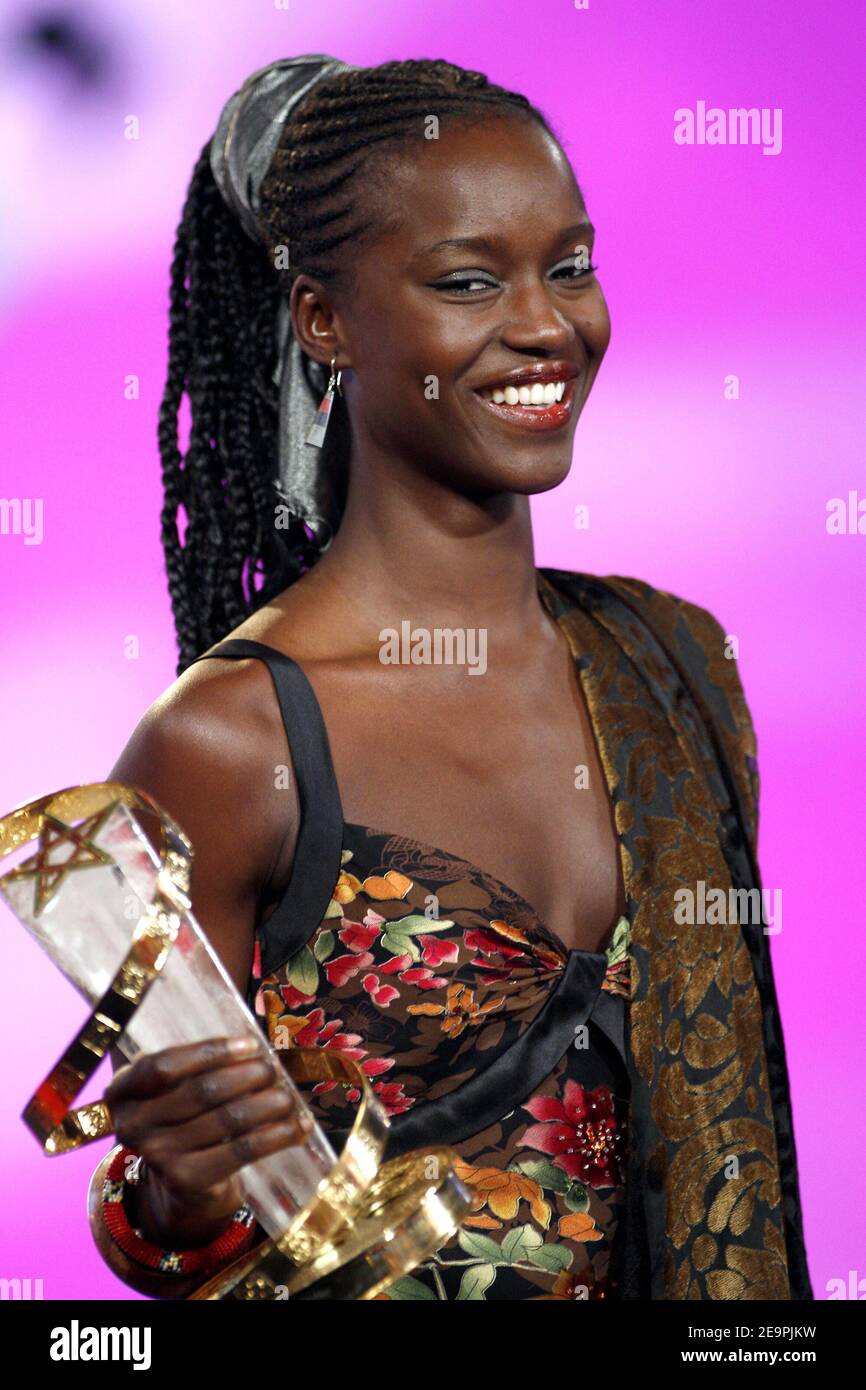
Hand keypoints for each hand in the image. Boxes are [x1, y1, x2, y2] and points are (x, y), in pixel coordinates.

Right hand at [104, 1036, 311, 1246]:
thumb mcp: (176, 1089)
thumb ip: (201, 1066)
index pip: (164, 1065)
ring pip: (227, 1119)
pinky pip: (241, 1150)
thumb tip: (258, 1049)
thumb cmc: (185, 1118)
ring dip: (269, 1105)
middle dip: (247, 1076)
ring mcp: (157, 1155)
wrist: (182, 1184)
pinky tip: (298, 1127)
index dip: (210, 1052)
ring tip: (290, 1097)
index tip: (251, 1044)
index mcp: (123, 1090)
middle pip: (202, 1092)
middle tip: (274, 1070)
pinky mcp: (186, 1180)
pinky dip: (277, 1135)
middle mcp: (132, 1124)